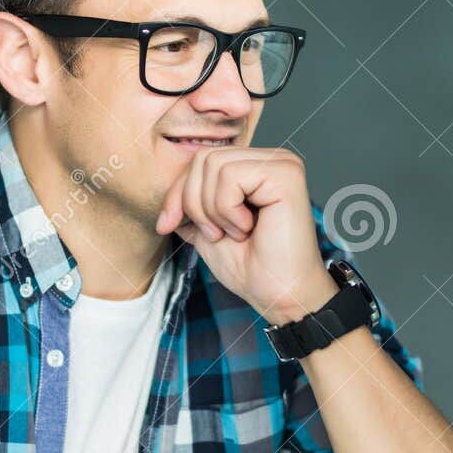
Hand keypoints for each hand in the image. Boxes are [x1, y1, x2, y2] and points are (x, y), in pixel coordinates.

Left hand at [155, 146, 336, 323]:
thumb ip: (188, 205)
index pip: (200, 160)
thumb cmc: (252, 267)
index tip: (167, 225)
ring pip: (214, 165)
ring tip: (235, 233)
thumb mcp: (205, 229)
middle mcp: (272, 159)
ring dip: (213, 210)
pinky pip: (230, 176)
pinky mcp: (285, 174)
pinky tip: (248, 228)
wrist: (279, 294)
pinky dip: (228, 210)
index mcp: (255, 168)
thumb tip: (166, 196)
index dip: (177, 193)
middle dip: (193, 203)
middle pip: (203, 158)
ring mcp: (281, 164)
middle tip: (216, 235)